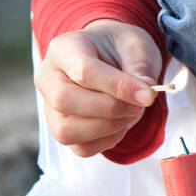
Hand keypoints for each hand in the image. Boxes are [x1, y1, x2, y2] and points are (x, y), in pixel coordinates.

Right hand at [34, 18, 162, 156]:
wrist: (112, 58)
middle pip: (64, 100)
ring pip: (67, 131)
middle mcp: (48, 78)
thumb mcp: (136, 48)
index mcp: (64, 48)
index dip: (118, 86)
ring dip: (109, 127)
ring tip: (130, 112)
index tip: (148, 95)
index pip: (82, 70)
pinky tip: (121, 122)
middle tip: (139, 104)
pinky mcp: (61, 130)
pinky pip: (81, 147)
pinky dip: (108, 140)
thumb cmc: (121, 49)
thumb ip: (140, 70)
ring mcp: (49, 107)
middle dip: (110, 108)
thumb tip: (144, 97)